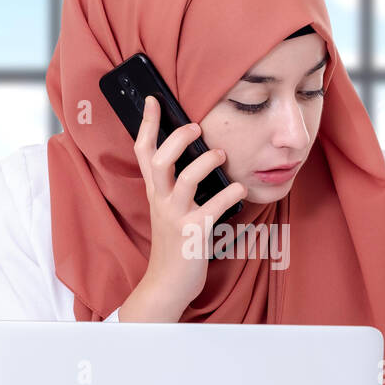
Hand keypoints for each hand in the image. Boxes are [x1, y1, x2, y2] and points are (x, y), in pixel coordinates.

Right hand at [121, 95, 245, 321]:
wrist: (167, 285)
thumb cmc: (174, 245)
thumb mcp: (169, 211)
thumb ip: (176, 187)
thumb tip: (199, 157)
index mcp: (155, 193)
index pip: (144, 153)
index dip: (147, 125)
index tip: (154, 100)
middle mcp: (161, 202)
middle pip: (159, 161)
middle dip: (177, 139)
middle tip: (196, 126)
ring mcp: (175, 218)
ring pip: (185, 181)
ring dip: (205, 163)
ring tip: (221, 154)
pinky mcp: (192, 234)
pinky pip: (212, 209)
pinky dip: (229, 195)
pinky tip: (240, 188)